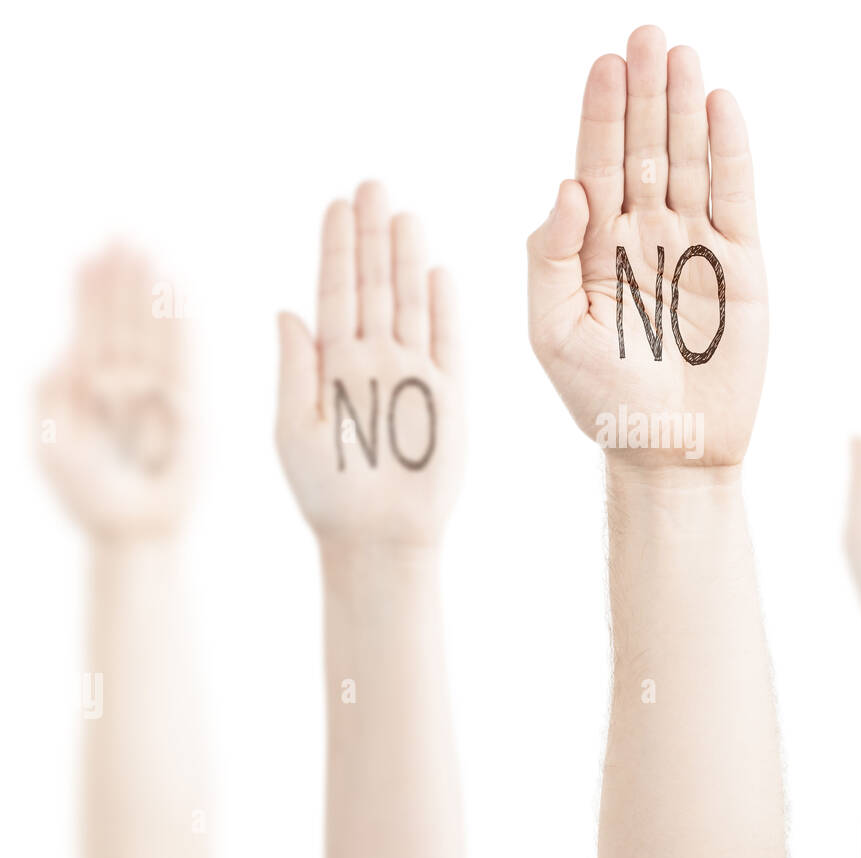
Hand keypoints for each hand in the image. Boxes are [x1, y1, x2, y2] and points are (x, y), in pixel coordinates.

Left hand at [36, 245, 191, 538]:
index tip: (89, 256)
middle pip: (121, 321)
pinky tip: (177, 297)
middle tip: (122, 239)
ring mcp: (153, 392)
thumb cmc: (88, 494)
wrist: (131, 527)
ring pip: (148, 332)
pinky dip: (178, 327)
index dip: (89, 294)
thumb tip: (67, 357)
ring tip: (145, 255)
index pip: (90, 330)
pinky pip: (180, 357)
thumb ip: (50, 399)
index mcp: (87, 389)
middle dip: (120, 282)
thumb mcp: (51, 444)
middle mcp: (122, 383)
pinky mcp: (183, 405)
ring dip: (146, 294)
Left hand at [276, 182, 463, 545]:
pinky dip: (445, 309)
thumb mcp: (292, 429)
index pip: (334, 294)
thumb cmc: (327, 494)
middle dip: (371, 236)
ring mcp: (411, 376)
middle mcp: (372, 362)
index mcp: (331, 367)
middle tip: (372, 185)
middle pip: (373, 287)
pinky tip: (439, 271)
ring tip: (404, 212)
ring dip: (406, 259)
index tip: (336, 205)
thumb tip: (286, 310)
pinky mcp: (446, 398)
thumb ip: (294, 369)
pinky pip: (447, 344)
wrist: (377, 541)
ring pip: (409, 305)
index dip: (336, 249)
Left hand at [526, 25, 766, 468]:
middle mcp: (642, 236)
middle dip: (644, 94)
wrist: (670, 452)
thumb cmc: (602, 401)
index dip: (600, 115)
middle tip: (648, 35)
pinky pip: (737, 198)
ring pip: (691, 162)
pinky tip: (722, 106)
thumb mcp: (552, 333)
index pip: (596, 166)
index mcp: (593, 248)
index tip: (605, 64)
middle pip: (644, 149)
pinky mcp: (741, 266)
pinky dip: (732, 153)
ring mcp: (693, 247)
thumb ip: (548, 259)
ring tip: (683, 55)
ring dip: (686, 109)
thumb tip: (565, 187)